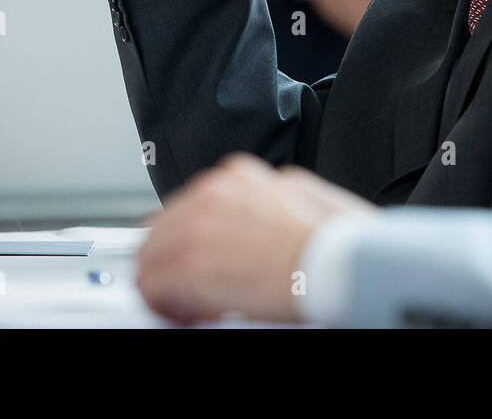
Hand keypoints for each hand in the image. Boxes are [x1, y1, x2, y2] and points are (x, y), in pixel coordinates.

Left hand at [135, 154, 375, 324]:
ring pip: (148, 259)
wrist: (343, 262)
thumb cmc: (337, 238)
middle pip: (159, 231)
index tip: (200, 263)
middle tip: (192, 292)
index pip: (186, 206)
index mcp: (236, 176)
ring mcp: (195, 228)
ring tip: (195, 307)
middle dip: (172, 264)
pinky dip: (166, 306)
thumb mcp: (301, 193)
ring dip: (167, 286)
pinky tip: (195, 315)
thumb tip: (256, 211)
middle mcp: (210, 194)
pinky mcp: (189, 267)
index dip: (190, 241)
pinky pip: (152, 289)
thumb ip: (266, 194)